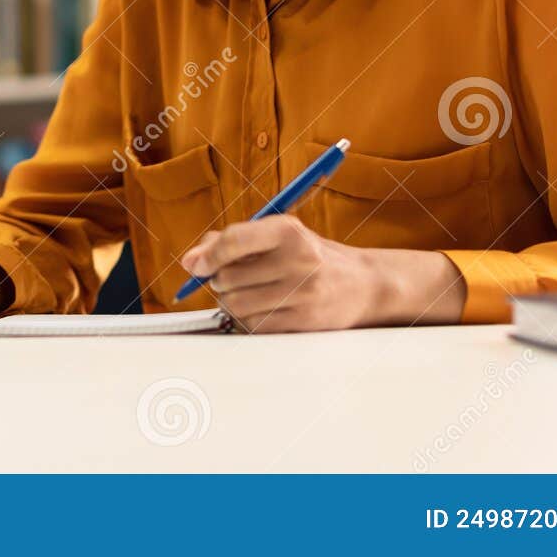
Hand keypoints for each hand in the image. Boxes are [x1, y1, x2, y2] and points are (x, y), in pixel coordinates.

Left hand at [180, 215, 465, 331]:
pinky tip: (264, 308)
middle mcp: (299, 261)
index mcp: (289, 231)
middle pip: (228, 277)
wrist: (365, 285)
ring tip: (249, 292)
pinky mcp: (304, 323)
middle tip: (232, 278)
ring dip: (231, 301)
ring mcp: (303, 294)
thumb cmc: (312, 256)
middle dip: (220, 280)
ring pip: (236, 305)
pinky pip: (253, 326)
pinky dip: (248, 319)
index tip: (196, 265)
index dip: (208, 255)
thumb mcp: (279, 235)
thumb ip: (233, 240)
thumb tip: (191, 261)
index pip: (235, 240)